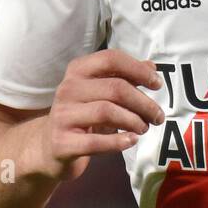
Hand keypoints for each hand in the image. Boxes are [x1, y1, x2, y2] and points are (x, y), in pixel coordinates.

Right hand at [23, 50, 164, 183]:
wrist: (48, 148)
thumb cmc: (82, 115)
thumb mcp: (101, 92)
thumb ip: (125, 78)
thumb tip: (152, 66)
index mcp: (78, 70)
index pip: (111, 59)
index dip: (138, 70)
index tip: (157, 84)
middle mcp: (67, 89)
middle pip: (115, 88)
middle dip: (143, 103)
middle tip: (158, 116)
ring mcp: (62, 116)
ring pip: (107, 112)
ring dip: (134, 121)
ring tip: (144, 128)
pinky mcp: (62, 143)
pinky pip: (95, 142)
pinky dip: (118, 141)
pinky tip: (132, 140)